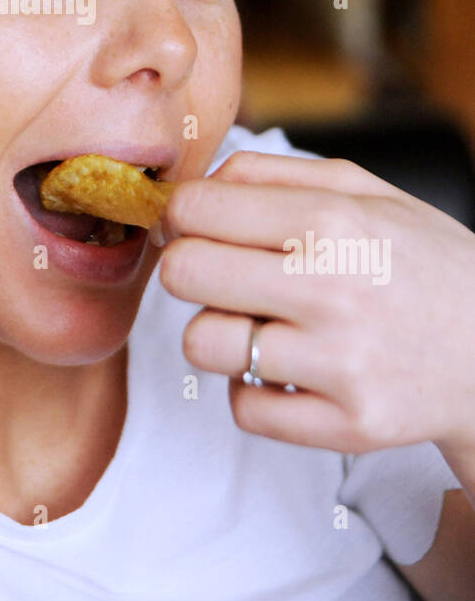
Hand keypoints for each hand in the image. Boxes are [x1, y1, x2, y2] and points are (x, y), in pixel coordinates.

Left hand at [156, 151, 474, 456]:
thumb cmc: (418, 262)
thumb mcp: (363, 191)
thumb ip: (271, 175)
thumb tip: (192, 188)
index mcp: (334, 220)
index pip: (196, 208)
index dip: (182, 215)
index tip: (195, 225)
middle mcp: (335, 289)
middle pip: (184, 273)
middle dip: (189, 269)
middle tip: (221, 274)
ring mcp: (341, 364)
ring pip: (202, 344)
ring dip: (221, 332)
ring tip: (262, 322)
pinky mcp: (347, 425)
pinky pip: (242, 408)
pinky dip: (254, 389)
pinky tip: (290, 368)